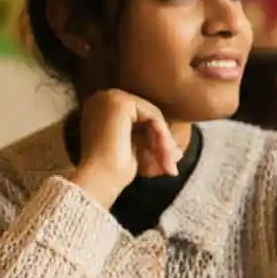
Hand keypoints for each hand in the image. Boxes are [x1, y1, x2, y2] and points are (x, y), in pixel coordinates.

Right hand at [70, 89, 182, 206]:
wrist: (99, 180)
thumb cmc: (113, 171)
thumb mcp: (134, 149)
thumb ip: (149, 139)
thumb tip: (177, 149)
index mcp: (101, 107)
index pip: (138, 118)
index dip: (155, 139)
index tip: (167, 162)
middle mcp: (102, 97)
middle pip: (146, 116)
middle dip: (162, 141)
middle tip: (172, 166)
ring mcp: (110, 97)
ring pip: (152, 116)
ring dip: (164, 141)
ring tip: (170, 164)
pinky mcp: (121, 103)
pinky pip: (153, 115)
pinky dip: (162, 135)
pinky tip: (165, 152)